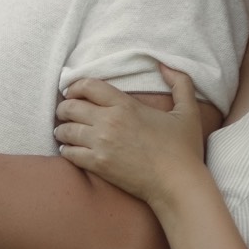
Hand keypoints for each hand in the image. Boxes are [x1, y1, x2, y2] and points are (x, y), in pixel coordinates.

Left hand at [54, 64, 209, 205]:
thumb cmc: (184, 148)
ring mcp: (101, 144)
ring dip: (62, 129)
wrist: (177, 184)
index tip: (73, 92)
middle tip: (63, 112)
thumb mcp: (187, 111)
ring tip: (63, 131)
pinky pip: (69, 153)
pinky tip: (68, 149)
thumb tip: (164, 64)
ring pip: (66, 130)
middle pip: (71, 107)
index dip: (76, 86)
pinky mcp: (98, 165)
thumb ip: (180, 83)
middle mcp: (109, 121)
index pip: (89, 86)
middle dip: (64, 108)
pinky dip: (66, 150)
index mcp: (126, 105)